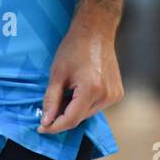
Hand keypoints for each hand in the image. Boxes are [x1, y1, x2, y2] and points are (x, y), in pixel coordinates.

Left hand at [39, 19, 122, 133]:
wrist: (96, 32)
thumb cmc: (74, 48)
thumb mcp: (57, 74)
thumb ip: (51, 100)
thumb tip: (46, 122)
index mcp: (91, 90)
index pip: (71, 119)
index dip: (54, 126)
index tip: (41, 128)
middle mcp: (106, 96)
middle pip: (80, 118)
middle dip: (63, 117)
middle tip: (50, 108)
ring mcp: (114, 95)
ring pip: (88, 114)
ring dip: (74, 110)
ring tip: (65, 94)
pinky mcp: (117, 93)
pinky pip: (97, 106)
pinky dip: (85, 104)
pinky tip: (77, 91)